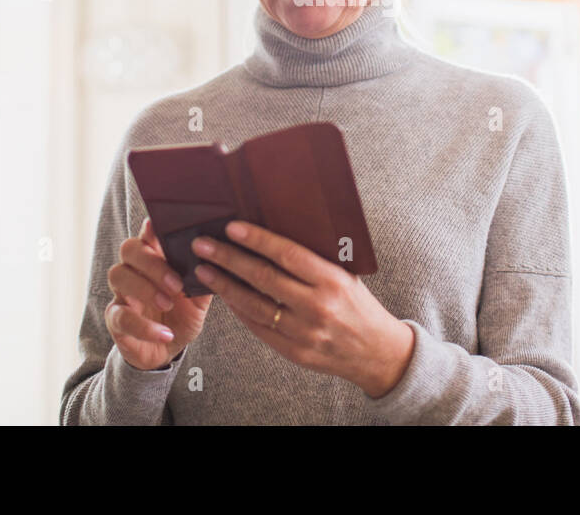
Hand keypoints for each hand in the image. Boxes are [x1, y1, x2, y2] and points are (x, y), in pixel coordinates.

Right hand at [106, 217, 212, 370]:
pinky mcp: (116, 319)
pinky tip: (165, 334)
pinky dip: (145, 326)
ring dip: (145, 288)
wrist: (167, 349)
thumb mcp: (199, 297)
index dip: (151, 228)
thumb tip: (220, 257)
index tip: (159, 226)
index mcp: (156, 258)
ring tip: (168, 304)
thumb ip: (206, 277)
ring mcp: (122, 293)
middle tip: (176, 284)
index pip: (149, 235)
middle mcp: (135, 270)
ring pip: (119, 275)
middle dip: (153, 263)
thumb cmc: (183, 315)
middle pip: (129, 249)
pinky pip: (121, 316)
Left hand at [190, 221, 414, 397]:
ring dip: (224, 286)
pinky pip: (258, 327)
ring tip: (204, 269)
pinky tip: (224, 295)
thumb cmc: (358, 304)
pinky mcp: (294, 352)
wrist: (376, 352)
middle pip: (263, 278)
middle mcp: (317, 306)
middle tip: (203, 244)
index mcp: (332, 281)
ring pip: (254, 305)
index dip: (257, 240)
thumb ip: (314, 258)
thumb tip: (273, 235)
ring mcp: (304, 332)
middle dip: (228, 259)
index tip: (232, 227)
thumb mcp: (345, 274)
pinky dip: (238, 310)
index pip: (287, 254)